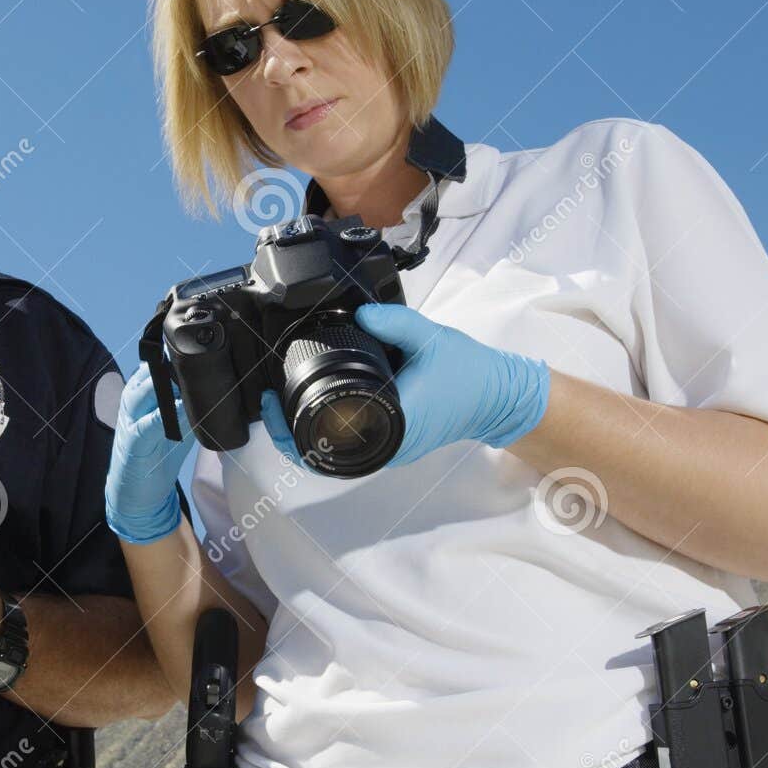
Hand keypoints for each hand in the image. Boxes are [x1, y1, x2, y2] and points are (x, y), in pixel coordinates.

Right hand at [104, 363, 193, 544]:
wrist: (136, 494)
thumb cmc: (158, 455)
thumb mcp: (178, 424)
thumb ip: (191, 405)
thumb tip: (220, 390)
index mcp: (142, 394)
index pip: (158, 365)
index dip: (176, 356)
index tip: (200, 348)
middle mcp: (134, 402)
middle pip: (150, 372)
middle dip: (171, 363)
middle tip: (197, 355)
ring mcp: (131, 420)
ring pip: (144, 391)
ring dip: (165, 383)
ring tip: (188, 375)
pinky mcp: (133, 441)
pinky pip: (148, 423)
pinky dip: (164, 414)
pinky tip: (181, 408)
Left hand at [262, 305, 549, 467]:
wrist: (498, 396)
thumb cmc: (468, 371)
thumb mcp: (429, 337)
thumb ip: (393, 322)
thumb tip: (359, 312)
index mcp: (392, 424)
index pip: (327, 441)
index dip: (289, 428)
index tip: (272, 401)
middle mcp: (388, 445)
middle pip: (322, 454)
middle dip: (288, 432)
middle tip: (269, 401)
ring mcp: (391, 449)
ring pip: (336, 453)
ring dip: (307, 433)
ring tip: (285, 403)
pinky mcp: (394, 444)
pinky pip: (352, 445)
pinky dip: (330, 430)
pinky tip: (317, 407)